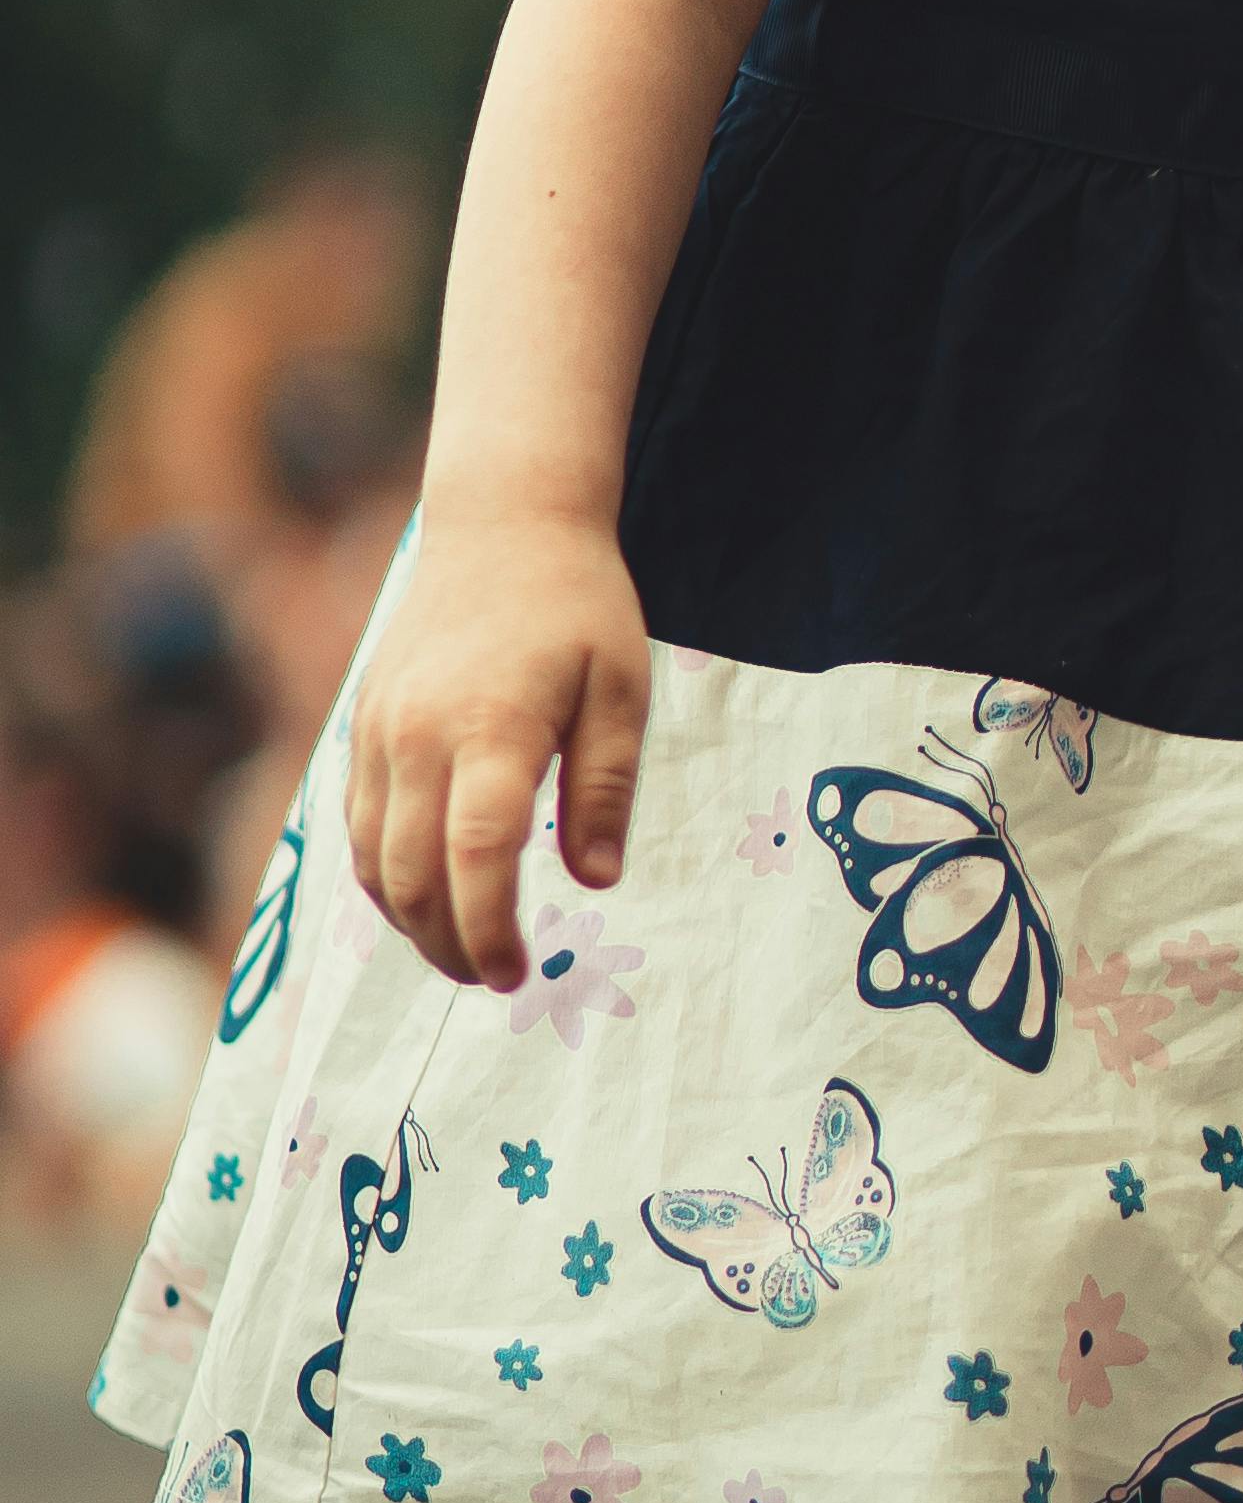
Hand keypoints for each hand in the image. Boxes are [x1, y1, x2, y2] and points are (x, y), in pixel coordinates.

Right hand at [345, 508, 650, 989]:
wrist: (502, 523)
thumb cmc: (578, 607)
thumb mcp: (623, 689)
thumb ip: (604, 788)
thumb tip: (595, 881)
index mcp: (492, 726)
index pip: (476, 855)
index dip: (489, 929)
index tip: (515, 975)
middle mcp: (418, 734)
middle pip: (411, 875)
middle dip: (449, 944)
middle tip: (495, 979)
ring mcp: (378, 730)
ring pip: (372, 859)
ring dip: (411, 921)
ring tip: (464, 951)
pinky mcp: (362, 725)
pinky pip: (359, 824)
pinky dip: (385, 876)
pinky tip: (427, 896)